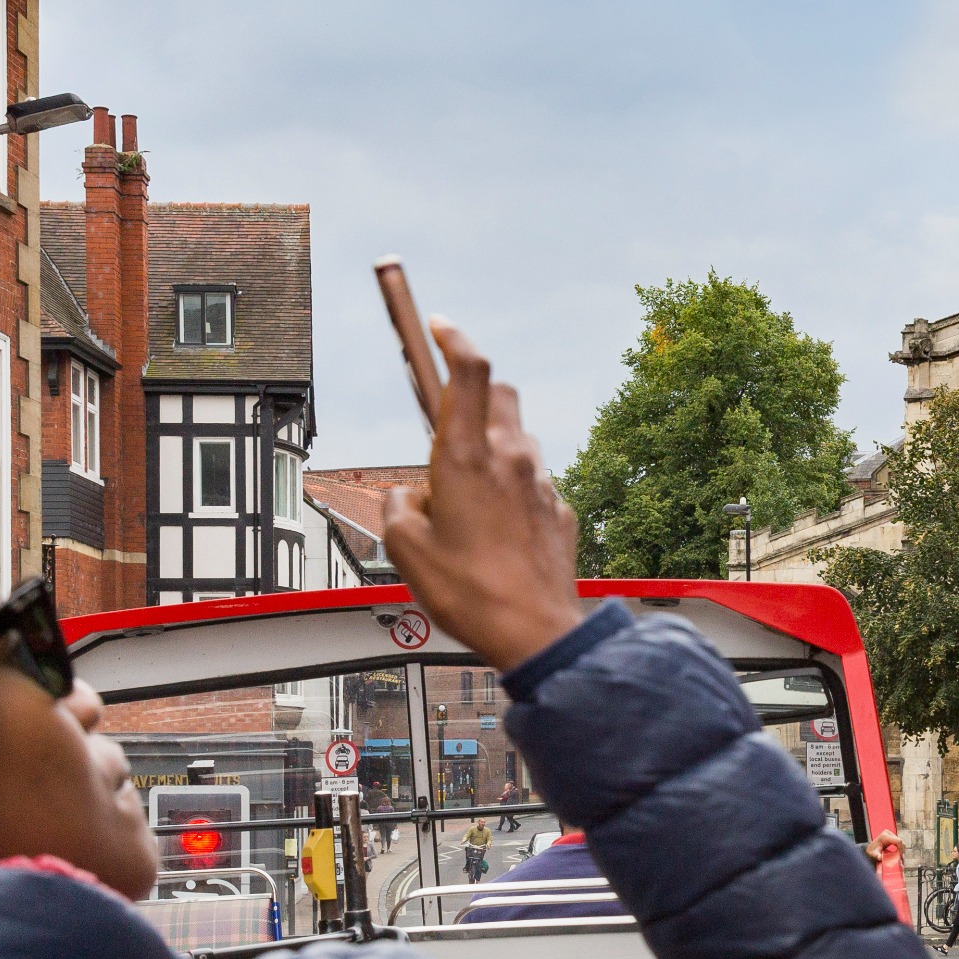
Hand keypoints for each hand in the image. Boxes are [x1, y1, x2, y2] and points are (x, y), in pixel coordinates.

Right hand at [376, 318, 586, 671]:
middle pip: (499, 394)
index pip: (469, 371)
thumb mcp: (405, 549)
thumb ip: (398, 506)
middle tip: (445, 421)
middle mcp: (510, 458)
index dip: (454, 339)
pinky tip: (494, 527)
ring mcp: (541, 481)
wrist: (536, 631)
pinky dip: (511, 488)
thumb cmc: (471, 592)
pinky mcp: (559, 508)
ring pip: (516, 438)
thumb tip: (408, 494)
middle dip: (473, 392)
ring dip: (491, 445)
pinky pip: (531, 481)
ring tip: (465, 493)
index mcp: (467, 457)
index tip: (438, 326)